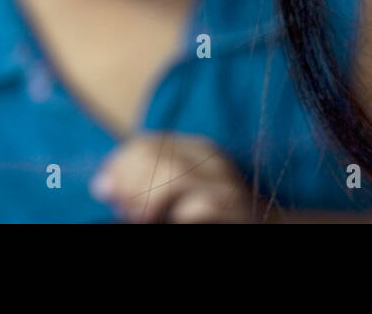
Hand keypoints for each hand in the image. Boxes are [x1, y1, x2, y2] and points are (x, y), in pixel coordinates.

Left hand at [90, 132, 255, 222]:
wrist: (268, 229)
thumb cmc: (213, 216)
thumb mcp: (178, 191)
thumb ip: (145, 182)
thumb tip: (102, 185)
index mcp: (197, 150)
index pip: (147, 143)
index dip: (119, 165)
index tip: (105, 189)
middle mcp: (213, 161)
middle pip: (157, 156)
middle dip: (130, 182)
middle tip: (122, 208)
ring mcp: (225, 186)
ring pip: (174, 176)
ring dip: (146, 200)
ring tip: (140, 218)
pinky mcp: (233, 211)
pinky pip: (198, 207)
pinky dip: (177, 215)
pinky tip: (170, 220)